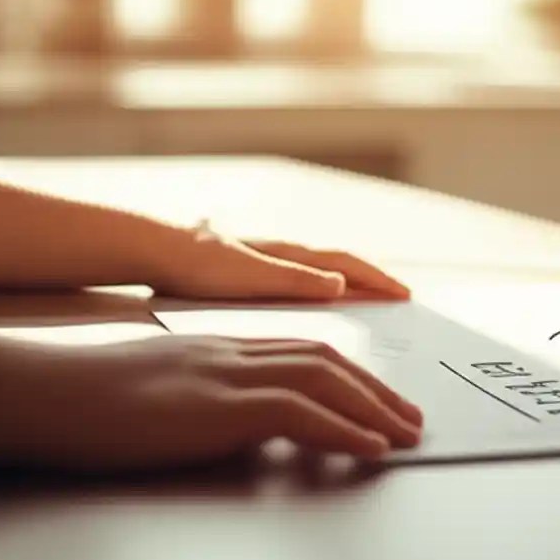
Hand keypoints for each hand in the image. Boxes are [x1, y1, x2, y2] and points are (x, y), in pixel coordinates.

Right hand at [12, 335, 423, 469]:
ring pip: (325, 379)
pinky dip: (345, 429)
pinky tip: (372, 447)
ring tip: (407, 436)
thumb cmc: (82, 401)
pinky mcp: (217, 406)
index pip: (301, 350)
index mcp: (217, 347)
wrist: (40, 392)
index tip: (375, 396)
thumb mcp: (158, 393)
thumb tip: (234, 428)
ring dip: (375, 409)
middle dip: (376, 389)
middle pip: (326, 359)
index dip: (348, 372)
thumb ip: (202, 400)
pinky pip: (301, 413)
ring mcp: (225, 374)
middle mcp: (230, 352)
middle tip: (411, 418)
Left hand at [151, 223, 409, 301]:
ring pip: (318, 272)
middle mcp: (282, 253)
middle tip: (398, 297)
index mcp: (289, 255)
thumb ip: (298, 282)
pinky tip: (309, 307)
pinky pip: (297, 281)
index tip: (407, 295)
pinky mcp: (247, 272)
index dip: (379, 280)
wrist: (152, 251)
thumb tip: (344, 287)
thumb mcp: (252, 278)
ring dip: (346, 284)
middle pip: (338, 265)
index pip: (347, 264)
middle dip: (371, 280)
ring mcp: (264, 260)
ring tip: (365, 303)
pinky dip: (317, 291)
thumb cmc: (198, 266)